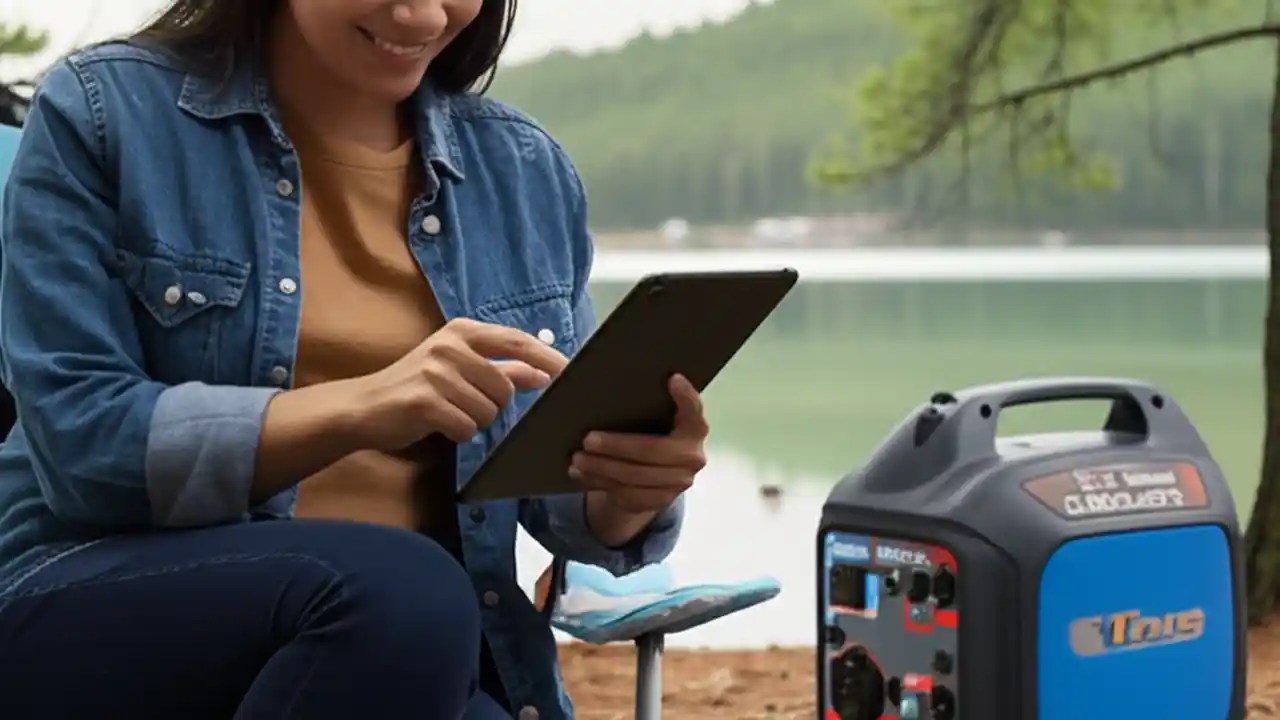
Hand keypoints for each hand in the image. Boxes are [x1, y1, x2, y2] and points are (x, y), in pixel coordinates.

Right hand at [352, 318, 567, 449]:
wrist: (363, 407)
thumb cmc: (417, 388)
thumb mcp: (459, 369)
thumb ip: (502, 369)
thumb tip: (544, 373)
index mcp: (462, 331)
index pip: (517, 341)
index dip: (547, 358)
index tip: (572, 373)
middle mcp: (449, 346)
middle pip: (506, 387)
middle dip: (494, 405)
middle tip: (464, 403)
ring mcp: (436, 372)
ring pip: (488, 410)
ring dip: (473, 420)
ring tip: (446, 411)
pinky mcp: (424, 400)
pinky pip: (466, 427)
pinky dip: (457, 433)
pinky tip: (437, 424)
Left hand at [569, 374, 708, 513]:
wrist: (652, 476)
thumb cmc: (646, 433)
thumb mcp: (646, 415)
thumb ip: (632, 396)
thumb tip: (580, 373)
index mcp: (693, 428)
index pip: (694, 410)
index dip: (686, 396)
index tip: (672, 378)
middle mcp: (693, 456)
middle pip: (653, 451)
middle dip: (617, 446)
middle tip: (587, 440)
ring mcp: (678, 482)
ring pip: (636, 477)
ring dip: (603, 468)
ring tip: (578, 459)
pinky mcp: (660, 501)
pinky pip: (628, 494)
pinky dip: (601, 483)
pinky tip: (582, 474)